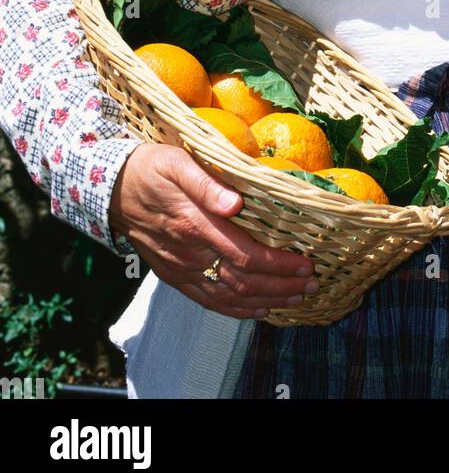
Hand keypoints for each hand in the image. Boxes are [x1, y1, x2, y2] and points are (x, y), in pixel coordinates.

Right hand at [108, 142, 317, 319]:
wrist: (111, 190)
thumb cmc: (150, 168)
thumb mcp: (177, 162)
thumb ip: (206, 183)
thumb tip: (236, 202)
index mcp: (194, 225)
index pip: (245, 255)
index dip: (278, 265)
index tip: (305, 263)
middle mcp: (189, 254)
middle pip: (243, 282)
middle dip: (281, 286)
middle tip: (312, 282)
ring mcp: (181, 270)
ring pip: (229, 297)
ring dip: (267, 301)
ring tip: (297, 298)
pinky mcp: (175, 276)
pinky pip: (209, 301)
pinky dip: (238, 310)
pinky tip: (260, 309)